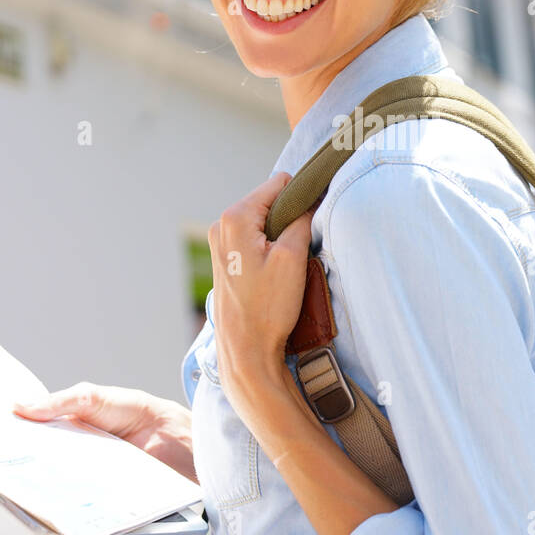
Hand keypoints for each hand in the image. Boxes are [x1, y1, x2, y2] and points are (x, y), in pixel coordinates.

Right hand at [12, 383, 196, 483]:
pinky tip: (60, 495)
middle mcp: (69, 453)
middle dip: (21, 464)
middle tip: (3, 464)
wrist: (167, 433)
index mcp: (64, 429)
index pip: (30, 438)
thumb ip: (57, 402)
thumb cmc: (130, 410)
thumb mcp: (90, 397)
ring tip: (27, 482)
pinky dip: (67, 498)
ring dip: (43, 483)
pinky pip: (75, 499)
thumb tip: (17, 406)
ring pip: (53, 484)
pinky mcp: (96, 493)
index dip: (12, 440)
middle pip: (37, 463)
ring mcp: (82, 474)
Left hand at [207, 171, 314, 415]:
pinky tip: (276, 271)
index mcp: (235, 218)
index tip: (315, 217)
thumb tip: (310, 199)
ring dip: (280, 235)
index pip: (279, 184)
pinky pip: (254, 239)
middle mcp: (221, 226)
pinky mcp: (225, 260)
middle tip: (300, 247)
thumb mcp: (292, 257)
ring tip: (288, 263)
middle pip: (269, 202)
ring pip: (263, 222)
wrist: (246, 350)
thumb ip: (301, 220)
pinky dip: (269, 247)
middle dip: (290, 217)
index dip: (302, 196)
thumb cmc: (267, 307)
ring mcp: (219, 244)